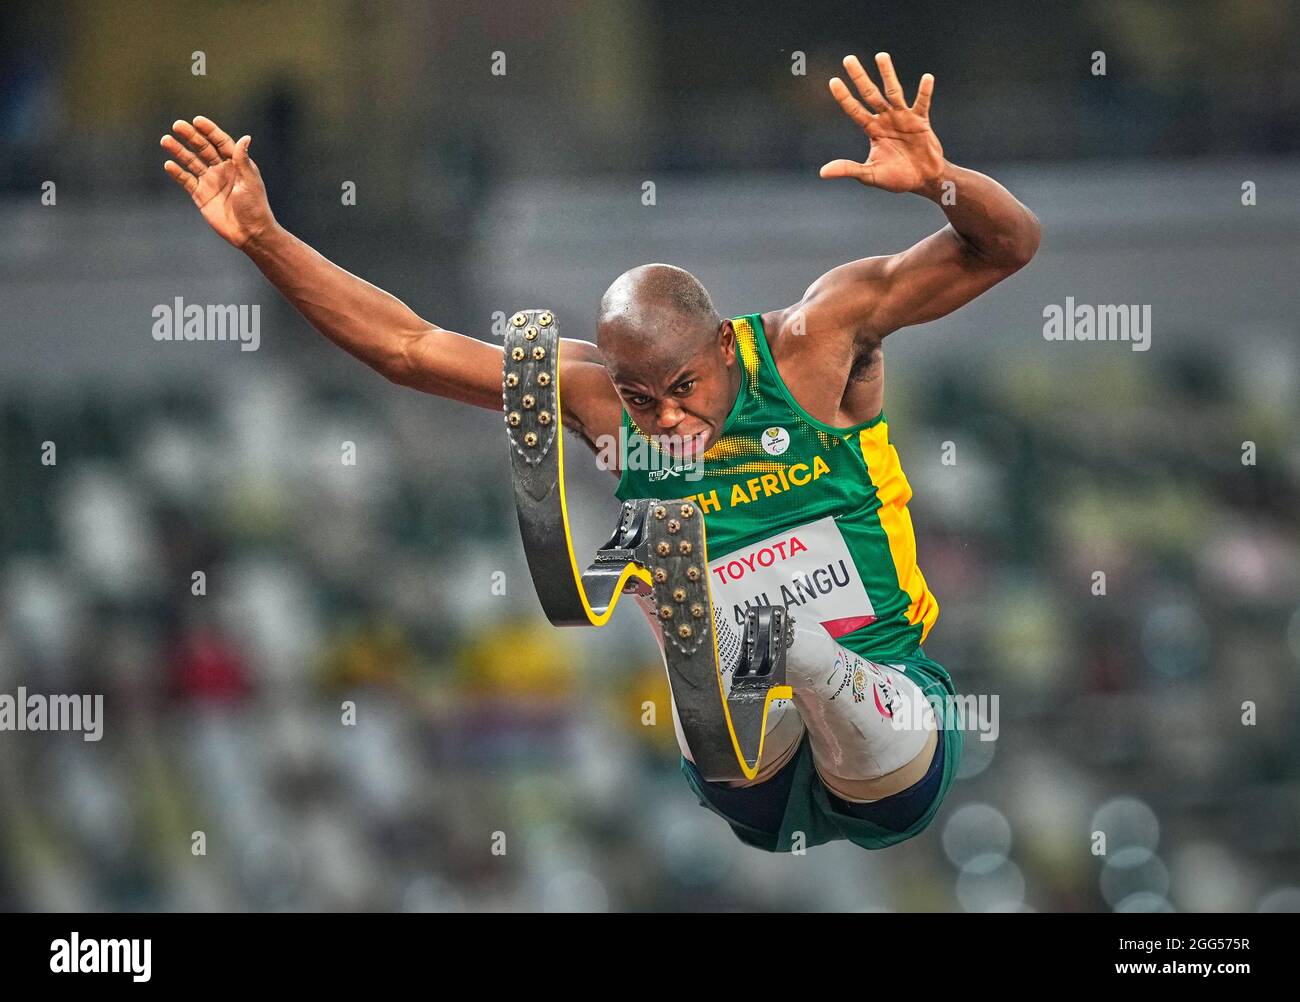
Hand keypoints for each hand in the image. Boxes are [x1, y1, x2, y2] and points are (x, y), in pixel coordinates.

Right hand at [161, 117, 276, 248]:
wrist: (250, 233)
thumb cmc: (255, 206)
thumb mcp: (250, 181)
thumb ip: (243, 160)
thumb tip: (245, 137)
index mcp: (236, 164)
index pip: (220, 142)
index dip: (209, 131)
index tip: (197, 120)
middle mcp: (222, 169)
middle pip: (203, 148)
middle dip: (190, 136)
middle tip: (177, 125)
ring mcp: (210, 181)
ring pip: (191, 162)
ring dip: (179, 151)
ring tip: (166, 140)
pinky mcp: (200, 195)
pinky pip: (186, 180)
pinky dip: (177, 173)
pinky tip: (169, 165)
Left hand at [819, 53, 945, 194]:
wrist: (924, 180)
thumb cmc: (897, 177)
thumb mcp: (870, 175)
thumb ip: (848, 169)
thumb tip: (822, 172)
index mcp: (872, 130)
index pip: (854, 110)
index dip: (844, 97)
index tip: (833, 81)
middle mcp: (885, 119)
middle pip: (870, 94)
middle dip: (859, 77)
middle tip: (848, 59)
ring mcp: (903, 118)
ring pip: (893, 92)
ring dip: (887, 74)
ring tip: (880, 56)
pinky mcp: (921, 121)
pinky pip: (922, 103)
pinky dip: (925, 91)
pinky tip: (927, 77)